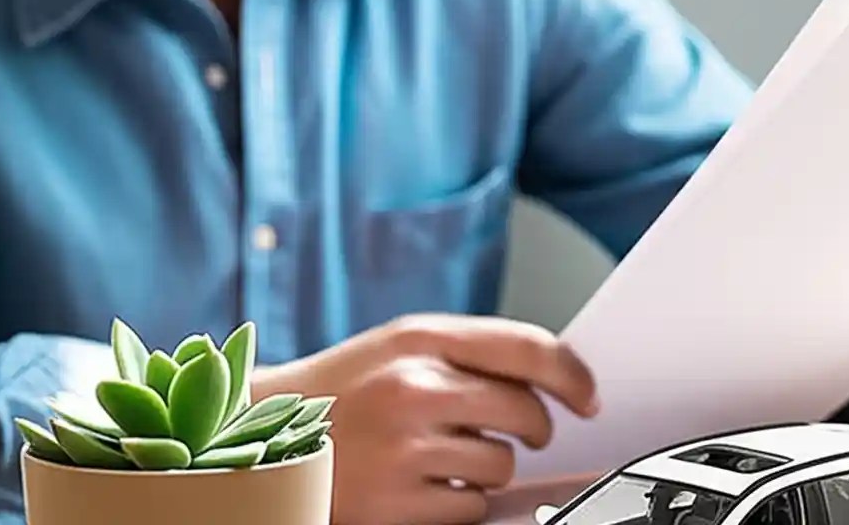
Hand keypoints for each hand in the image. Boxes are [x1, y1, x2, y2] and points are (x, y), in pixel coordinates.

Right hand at [255, 314, 599, 524]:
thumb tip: (550, 379)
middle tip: (521, 433)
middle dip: (533, 428)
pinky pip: (470, 507)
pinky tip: (418, 484)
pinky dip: (457, 502)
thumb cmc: (340, 393)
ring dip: (486, 467)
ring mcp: (404, 449)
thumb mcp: (396, 349)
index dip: (571, 375)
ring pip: (501, 466)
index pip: (526, 347)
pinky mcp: (396, 505)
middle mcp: (412, 388)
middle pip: (525, 413)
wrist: (259, 438)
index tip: (588, 397)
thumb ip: (464, 354)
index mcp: (417, 340)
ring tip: (438, 456)